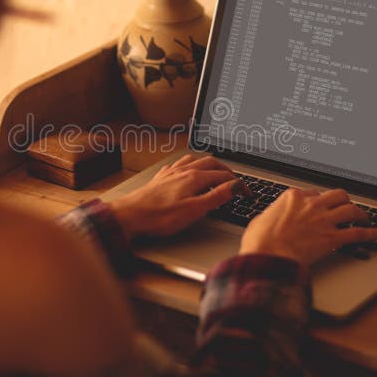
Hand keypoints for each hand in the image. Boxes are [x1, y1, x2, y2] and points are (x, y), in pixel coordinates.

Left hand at [108, 154, 251, 238]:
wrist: (129, 215)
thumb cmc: (159, 216)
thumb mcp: (194, 210)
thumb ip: (216, 197)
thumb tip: (235, 187)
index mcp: (194, 177)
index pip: (224, 175)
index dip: (239, 184)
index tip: (247, 192)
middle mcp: (183, 171)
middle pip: (211, 162)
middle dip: (226, 169)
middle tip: (234, 180)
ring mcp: (170, 173)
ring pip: (194, 160)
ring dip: (208, 164)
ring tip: (214, 172)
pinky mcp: (160, 178)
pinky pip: (179, 165)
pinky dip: (190, 166)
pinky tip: (186, 172)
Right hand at [240, 188, 376, 267]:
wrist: (267, 256)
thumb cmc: (259, 242)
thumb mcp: (260, 220)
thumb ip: (272, 215)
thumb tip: (271, 220)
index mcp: (294, 197)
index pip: (313, 192)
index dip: (318, 201)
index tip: (320, 207)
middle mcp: (312, 204)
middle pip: (337, 195)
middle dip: (343, 200)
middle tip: (345, 207)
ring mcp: (324, 220)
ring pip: (351, 209)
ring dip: (360, 213)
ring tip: (365, 217)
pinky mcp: (333, 238)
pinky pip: (358, 232)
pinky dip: (371, 233)